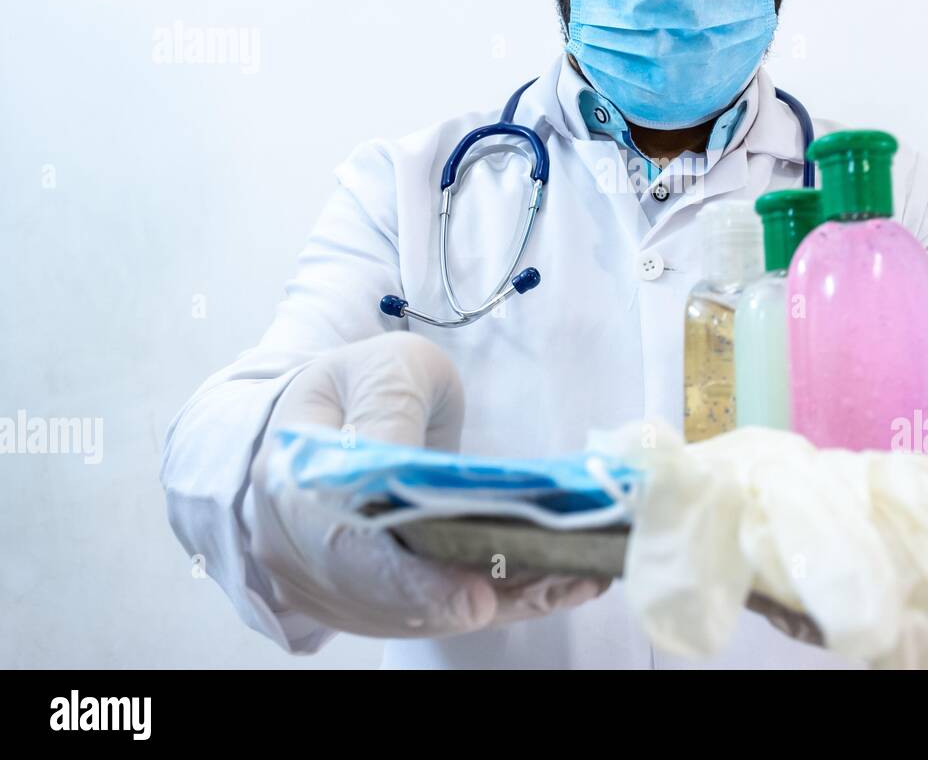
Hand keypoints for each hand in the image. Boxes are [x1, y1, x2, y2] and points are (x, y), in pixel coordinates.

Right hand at [248, 332, 608, 639]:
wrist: (330, 413)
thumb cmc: (357, 384)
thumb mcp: (379, 371)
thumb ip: (390, 412)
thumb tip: (405, 469)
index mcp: (290, 486)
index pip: (348, 552)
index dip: (413, 583)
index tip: (476, 596)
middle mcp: (300, 552)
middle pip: (390, 600)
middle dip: (479, 598)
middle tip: (558, 581)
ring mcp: (333, 584)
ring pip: (422, 613)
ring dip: (505, 600)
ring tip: (580, 573)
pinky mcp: (370, 598)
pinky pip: (437, 608)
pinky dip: (502, 599)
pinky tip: (562, 580)